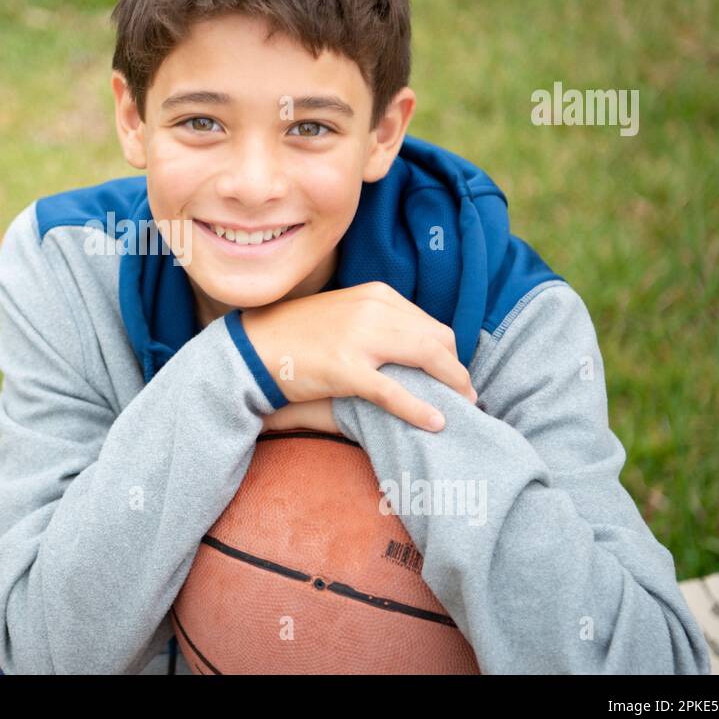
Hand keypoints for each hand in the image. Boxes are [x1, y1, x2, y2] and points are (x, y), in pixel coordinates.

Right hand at [241, 281, 477, 432]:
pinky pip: (394, 391)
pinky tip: (435, 423)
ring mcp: (359, 337)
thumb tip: (410, 348)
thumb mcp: (343, 314)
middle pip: (437, 339)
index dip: (449, 353)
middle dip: (457, 370)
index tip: (453, 375)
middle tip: (466, 395)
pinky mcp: (344, 368)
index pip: (430, 323)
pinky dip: (419, 408)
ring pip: (426, 358)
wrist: (253, 347)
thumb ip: (377, 322)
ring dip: (450, 386)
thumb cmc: (296, 335)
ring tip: (461, 408)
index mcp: (376, 295)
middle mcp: (374, 309)